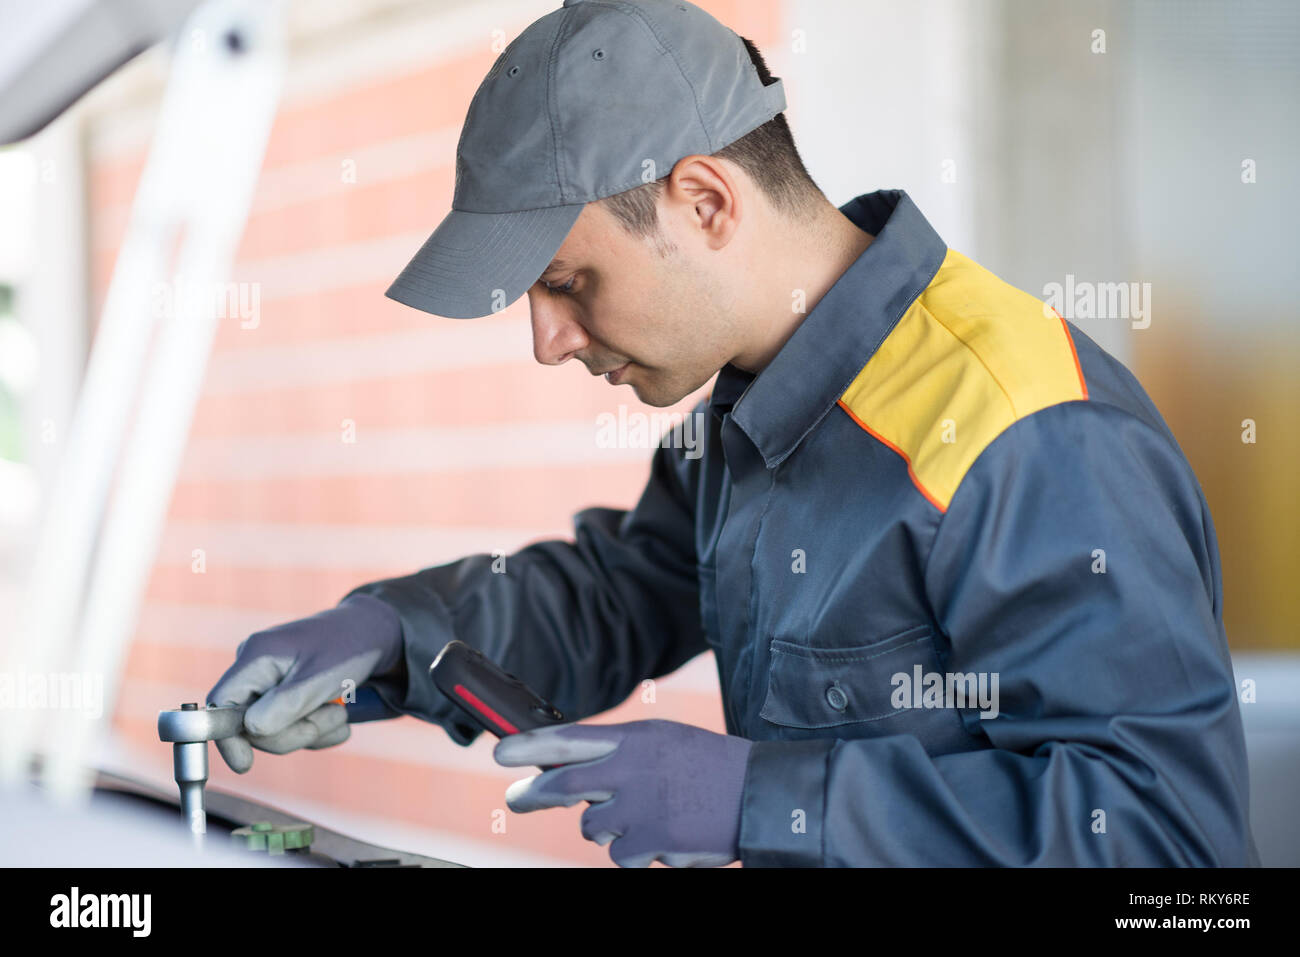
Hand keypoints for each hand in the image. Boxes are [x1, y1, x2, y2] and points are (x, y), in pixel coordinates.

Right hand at [206, 593, 404, 772]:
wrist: (375, 635)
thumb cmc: (350, 648)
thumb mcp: (322, 677)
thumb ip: (286, 704)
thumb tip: (250, 730)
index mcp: (256, 656)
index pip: (219, 702)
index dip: (226, 736)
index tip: (245, 764)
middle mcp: (255, 669)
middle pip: (250, 725)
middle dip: (294, 731)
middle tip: (333, 714)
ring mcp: (268, 683)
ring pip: (274, 731)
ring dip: (312, 729)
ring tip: (340, 709)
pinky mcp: (283, 695)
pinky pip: (290, 728)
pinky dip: (316, 729)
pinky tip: (338, 715)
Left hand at [494, 718, 753, 866]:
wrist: (760, 794)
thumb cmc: (711, 767)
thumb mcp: (665, 742)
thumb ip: (622, 753)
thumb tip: (577, 773)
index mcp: (635, 738)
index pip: (569, 739)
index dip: (529, 746)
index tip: (501, 753)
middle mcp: (631, 770)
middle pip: (562, 787)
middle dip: (533, 795)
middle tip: (516, 798)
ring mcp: (639, 809)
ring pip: (593, 828)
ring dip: (609, 828)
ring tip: (649, 816)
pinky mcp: (651, 843)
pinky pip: (622, 856)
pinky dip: (638, 851)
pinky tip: (667, 836)